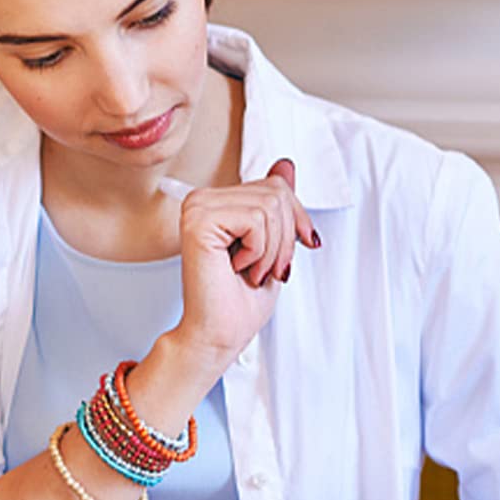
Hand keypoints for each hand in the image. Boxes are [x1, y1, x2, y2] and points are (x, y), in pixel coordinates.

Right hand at [172, 159, 320, 368]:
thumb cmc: (239, 300)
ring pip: (269, 206)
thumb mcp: (273, 243)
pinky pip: (255, 220)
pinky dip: (259, 251)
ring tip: (251, 271)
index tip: (301, 244)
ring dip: (272, 250)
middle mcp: (202, 199)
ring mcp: (198, 207)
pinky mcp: (199, 222)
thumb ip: (275, 203)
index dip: (297, 218)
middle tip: (266, 269)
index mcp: (217, 201)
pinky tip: (237, 267)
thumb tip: (285, 164)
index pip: (275, 184)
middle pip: (276, 193)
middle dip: (285, 239)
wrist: (218, 334)